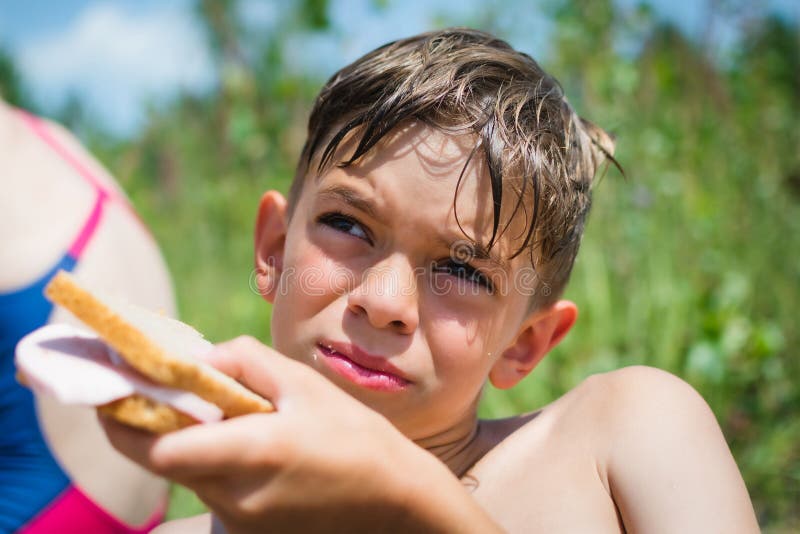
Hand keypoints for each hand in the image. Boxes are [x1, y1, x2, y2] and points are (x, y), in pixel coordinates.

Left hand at [101, 336, 499, 533]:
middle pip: (162, 463)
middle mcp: (239, 495)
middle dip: (139, 427)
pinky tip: (232, 440)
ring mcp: (242, 521)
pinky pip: (208, 491)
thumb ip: (243, 362)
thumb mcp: (303, 384)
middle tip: (140, 390)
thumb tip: (197, 360)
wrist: (391, 497)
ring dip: (176, 443)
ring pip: (184, 477)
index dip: (124, 421)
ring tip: (200, 408)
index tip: (113, 388)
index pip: (160, 449)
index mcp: (254, 452)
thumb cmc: (353, 434)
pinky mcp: (248, 531)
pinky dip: (204, 463)